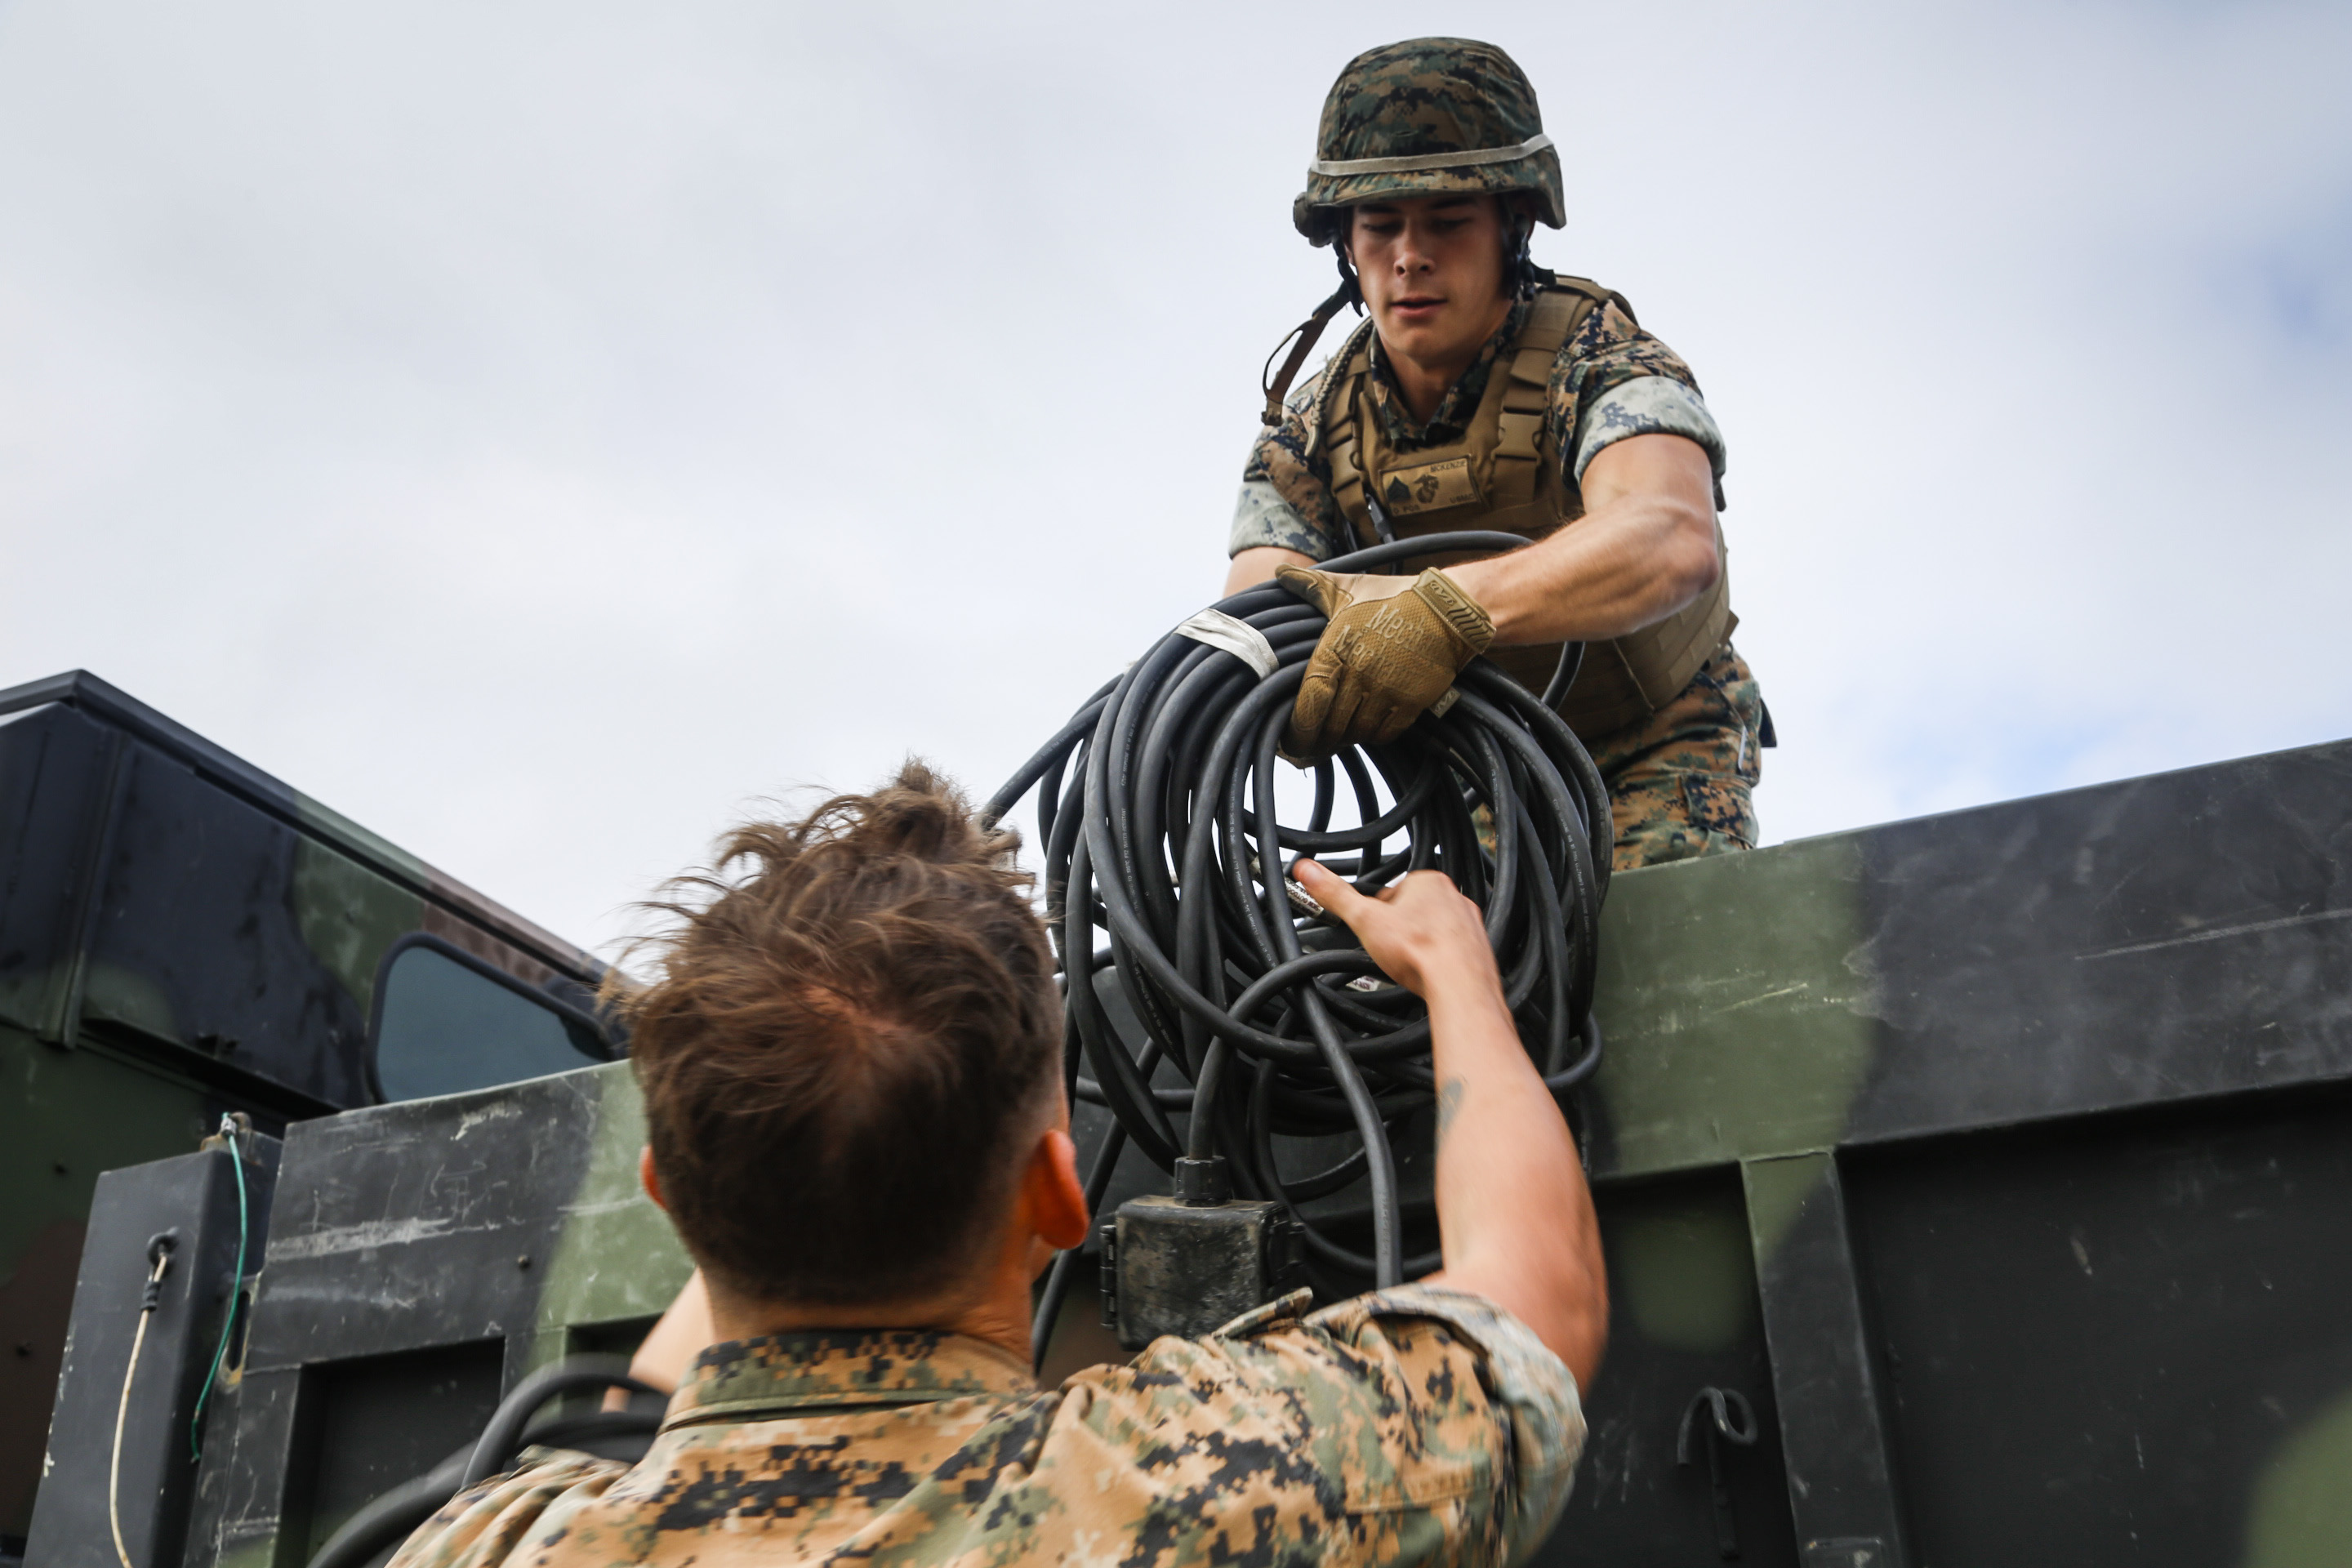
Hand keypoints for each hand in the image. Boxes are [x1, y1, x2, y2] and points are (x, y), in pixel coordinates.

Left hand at [1275, 565, 1493, 756]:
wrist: (1449, 608)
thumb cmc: (1394, 597)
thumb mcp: (1349, 588)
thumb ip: (1311, 585)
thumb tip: (1280, 571)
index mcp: (1336, 649)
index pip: (1309, 701)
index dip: (1298, 728)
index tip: (1291, 741)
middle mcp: (1359, 673)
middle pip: (1331, 725)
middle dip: (1321, 739)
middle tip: (1315, 745)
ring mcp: (1386, 690)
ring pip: (1357, 732)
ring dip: (1349, 734)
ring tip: (1344, 731)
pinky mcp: (1411, 702)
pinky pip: (1385, 734)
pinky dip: (1376, 735)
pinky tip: (1372, 724)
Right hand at [1292, 859, 1499, 1001]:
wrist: (1460, 985)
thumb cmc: (1420, 951)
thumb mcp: (1365, 919)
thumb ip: (1336, 896)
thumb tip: (1308, 872)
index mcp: (1427, 881)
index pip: (1392, 890)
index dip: (1376, 912)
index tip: (1372, 929)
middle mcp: (1453, 897)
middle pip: (1414, 910)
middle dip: (1399, 929)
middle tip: (1389, 949)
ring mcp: (1468, 923)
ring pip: (1433, 930)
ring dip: (1419, 944)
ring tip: (1409, 963)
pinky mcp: (1477, 948)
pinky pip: (1452, 949)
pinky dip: (1439, 960)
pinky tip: (1428, 973)